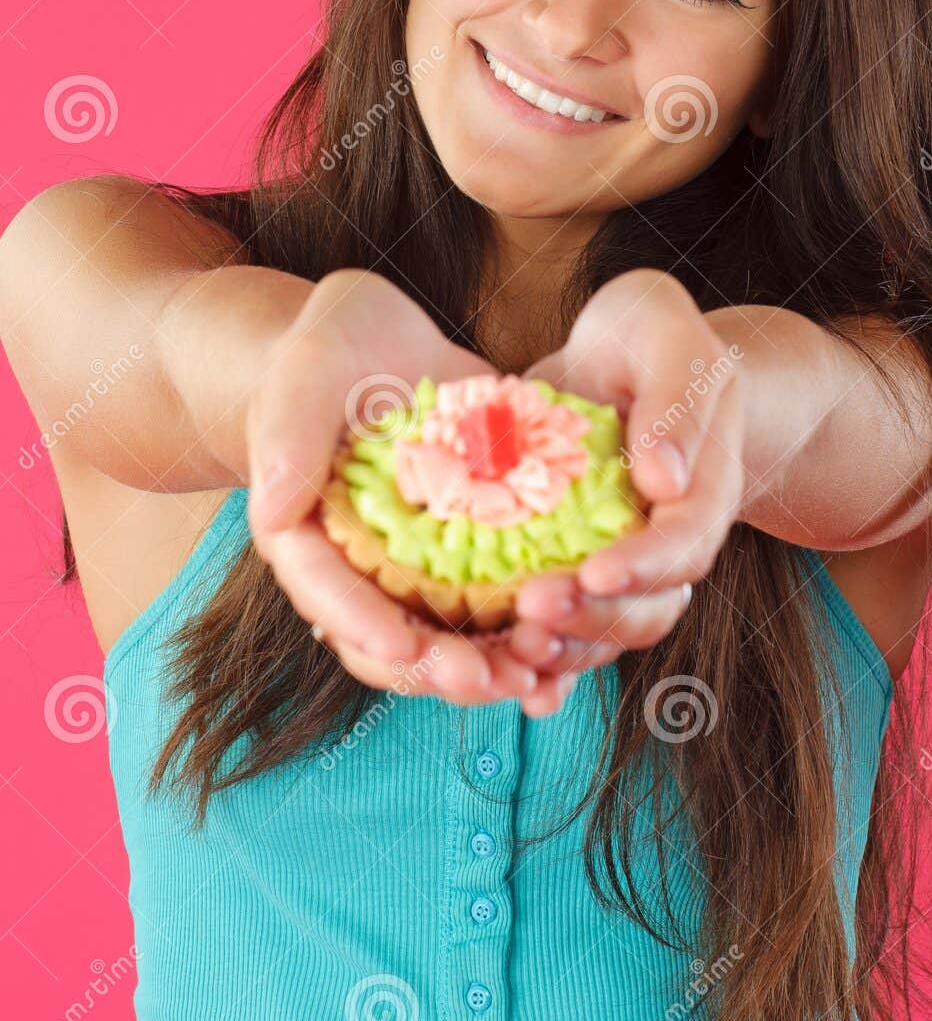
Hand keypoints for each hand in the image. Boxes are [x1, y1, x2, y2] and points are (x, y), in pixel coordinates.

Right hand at [245, 269, 575, 714]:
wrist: (377, 339)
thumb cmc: (326, 348)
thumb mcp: (305, 371)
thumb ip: (288, 434)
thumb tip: (275, 508)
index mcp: (306, 537)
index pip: (326, 594)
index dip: (364, 626)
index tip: (406, 649)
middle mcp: (360, 566)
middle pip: (390, 641)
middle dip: (438, 668)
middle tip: (493, 680)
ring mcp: (416, 565)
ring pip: (448, 638)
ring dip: (490, 665)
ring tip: (539, 677)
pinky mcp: (468, 551)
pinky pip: (494, 606)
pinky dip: (525, 634)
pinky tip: (567, 655)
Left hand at [507, 270, 746, 674]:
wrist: (624, 360)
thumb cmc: (649, 336)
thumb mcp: (663, 333)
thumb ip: (674, 396)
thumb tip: (665, 477)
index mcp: (702, 488)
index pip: (685, 541)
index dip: (645, 565)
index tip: (596, 571)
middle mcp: (667, 540)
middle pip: (650, 605)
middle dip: (595, 618)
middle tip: (533, 609)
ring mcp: (623, 563)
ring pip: (609, 630)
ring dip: (566, 649)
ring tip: (513, 648)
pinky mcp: (576, 570)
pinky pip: (570, 631)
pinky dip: (548, 666)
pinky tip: (514, 684)